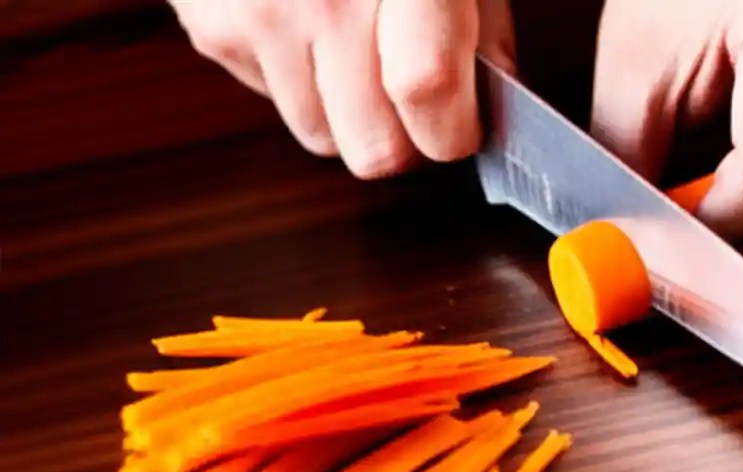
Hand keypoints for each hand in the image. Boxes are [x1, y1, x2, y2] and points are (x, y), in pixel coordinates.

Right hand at [168, 0, 514, 177]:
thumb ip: (482, 28)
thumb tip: (490, 106)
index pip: (427, 87)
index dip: (452, 130)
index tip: (460, 127)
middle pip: (374, 149)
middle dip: (402, 137)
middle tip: (409, 92)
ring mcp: (263, 13)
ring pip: (322, 136)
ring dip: (346, 111)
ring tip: (353, 41)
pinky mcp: (214, 28)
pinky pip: (273, 100)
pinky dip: (296, 76)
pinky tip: (305, 16)